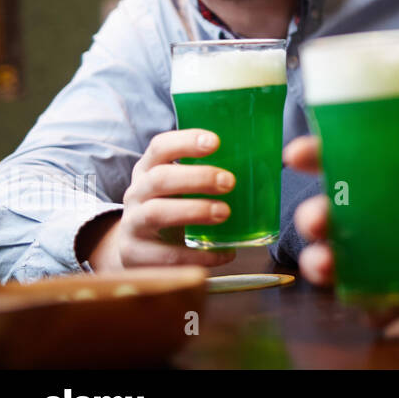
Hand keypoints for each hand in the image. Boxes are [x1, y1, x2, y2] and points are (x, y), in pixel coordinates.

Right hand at [84, 129, 237, 271]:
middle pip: (159, 178)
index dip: (185, 142)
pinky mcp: (137, 255)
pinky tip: (225, 252)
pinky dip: (198, 255)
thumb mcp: (179, 185)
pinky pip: (167, 255)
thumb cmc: (171, 207)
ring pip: (156, 213)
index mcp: (149, 169)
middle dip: (197, 178)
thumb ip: (207, 173)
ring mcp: (132, 224)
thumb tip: (265, 162)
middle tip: (229, 182)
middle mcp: (136, 193)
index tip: (216, 142)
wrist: (136, 249)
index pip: (160, 147)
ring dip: (194, 210)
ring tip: (224, 212)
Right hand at [283, 137, 398, 319]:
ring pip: (341, 260)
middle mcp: (388, 217)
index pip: (351, 159)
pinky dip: (366, 307)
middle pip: (334, 213)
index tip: (298, 155)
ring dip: (323, 263)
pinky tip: (373, 306)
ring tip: (325, 266)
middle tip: (318, 222)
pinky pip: (372, 304)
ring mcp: (392, 258)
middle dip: (314, 216)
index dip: (319, 154)